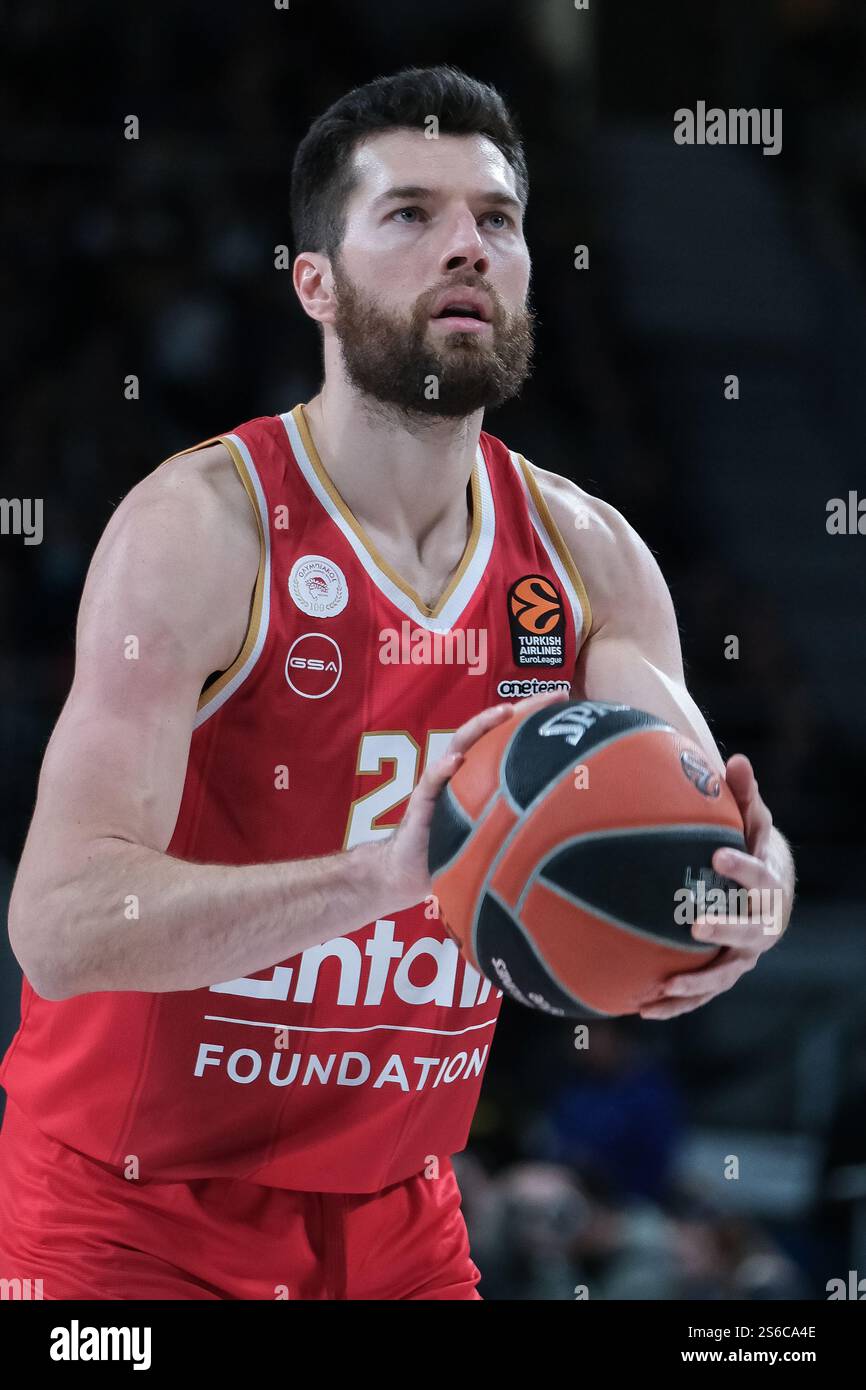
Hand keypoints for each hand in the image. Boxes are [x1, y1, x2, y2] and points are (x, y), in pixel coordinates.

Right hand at [382, 691, 564, 910]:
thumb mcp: (496, 829)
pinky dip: (443, 768)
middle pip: (490, 729)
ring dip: (481, 726)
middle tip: (552, 696)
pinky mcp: (422, 801)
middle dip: (520, 709)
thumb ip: (520, 815)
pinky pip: (432, 781)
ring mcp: (441, 781)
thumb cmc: (457, 849)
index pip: (510, 735)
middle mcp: (463, 768)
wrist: (410, 872)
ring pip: (460, 743)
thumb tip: (569, 813)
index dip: (535, 716)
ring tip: (504, 713)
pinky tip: (456, 761)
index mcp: (481, 771)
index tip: (565, 697)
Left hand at [639, 753, 791, 1019]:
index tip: (717, 855)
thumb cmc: (750, 846)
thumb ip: (742, 793)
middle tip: (693, 927)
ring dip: (695, 983)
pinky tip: (641, 1008)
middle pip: (746, 931)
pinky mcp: (723, 973)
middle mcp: (760, 924)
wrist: (767, 891)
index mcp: (768, 884)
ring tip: (663, 986)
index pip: (761, 875)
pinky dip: (675, 1005)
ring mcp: (743, 954)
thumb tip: (736, 758)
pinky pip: (701, 993)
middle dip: (722, 929)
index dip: (742, 867)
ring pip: (723, 974)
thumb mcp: (751, 819)